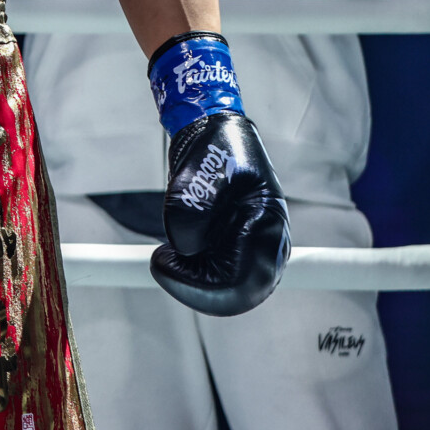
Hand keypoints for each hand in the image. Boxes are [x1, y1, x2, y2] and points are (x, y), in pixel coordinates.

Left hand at [151, 111, 291, 314]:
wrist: (215, 134)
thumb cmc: (217, 147)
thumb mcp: (202, 169)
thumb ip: (191, 210)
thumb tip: (183, 247)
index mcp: (268, 227)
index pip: (241, 284)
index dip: (197, 286)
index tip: (161, 261)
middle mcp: (268, 246)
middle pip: (236, 295)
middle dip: (194, 286)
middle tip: (162, 260)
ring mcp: (254, 251)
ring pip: (225, 289)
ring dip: (192, 277)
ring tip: (170, 248)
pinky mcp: (238, 251)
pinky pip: (217, 276)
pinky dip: (193, 270)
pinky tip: (179, 246)